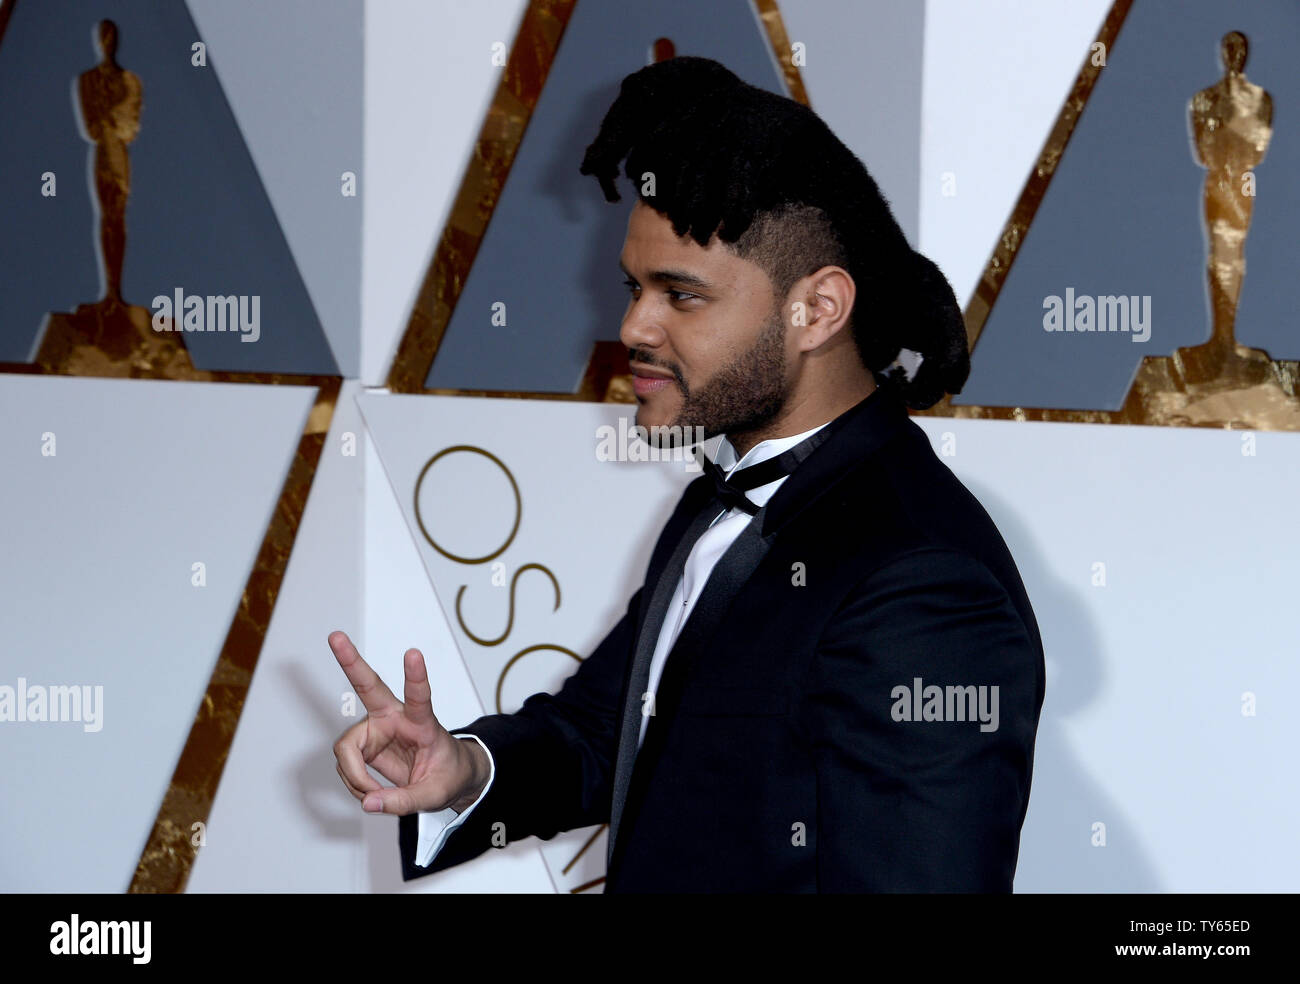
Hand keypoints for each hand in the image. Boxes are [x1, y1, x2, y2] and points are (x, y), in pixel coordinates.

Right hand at [329, 630, 488, 815]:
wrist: (448, 776)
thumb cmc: (448, 774)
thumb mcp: (436, 794)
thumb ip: (404, 801)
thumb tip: (369, 803)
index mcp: (423, 722)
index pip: (420, 697)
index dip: (416, 676)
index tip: (414, 653)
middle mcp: (395, 718)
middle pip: (368, 686)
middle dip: (350, 661)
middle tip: (335, 637)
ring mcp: (376, 729)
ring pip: (346, 748)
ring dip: (355, 777)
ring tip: (375, 795)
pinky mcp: (364, 744)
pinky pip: (346, 765)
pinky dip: (355, 784)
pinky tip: (371, 792)